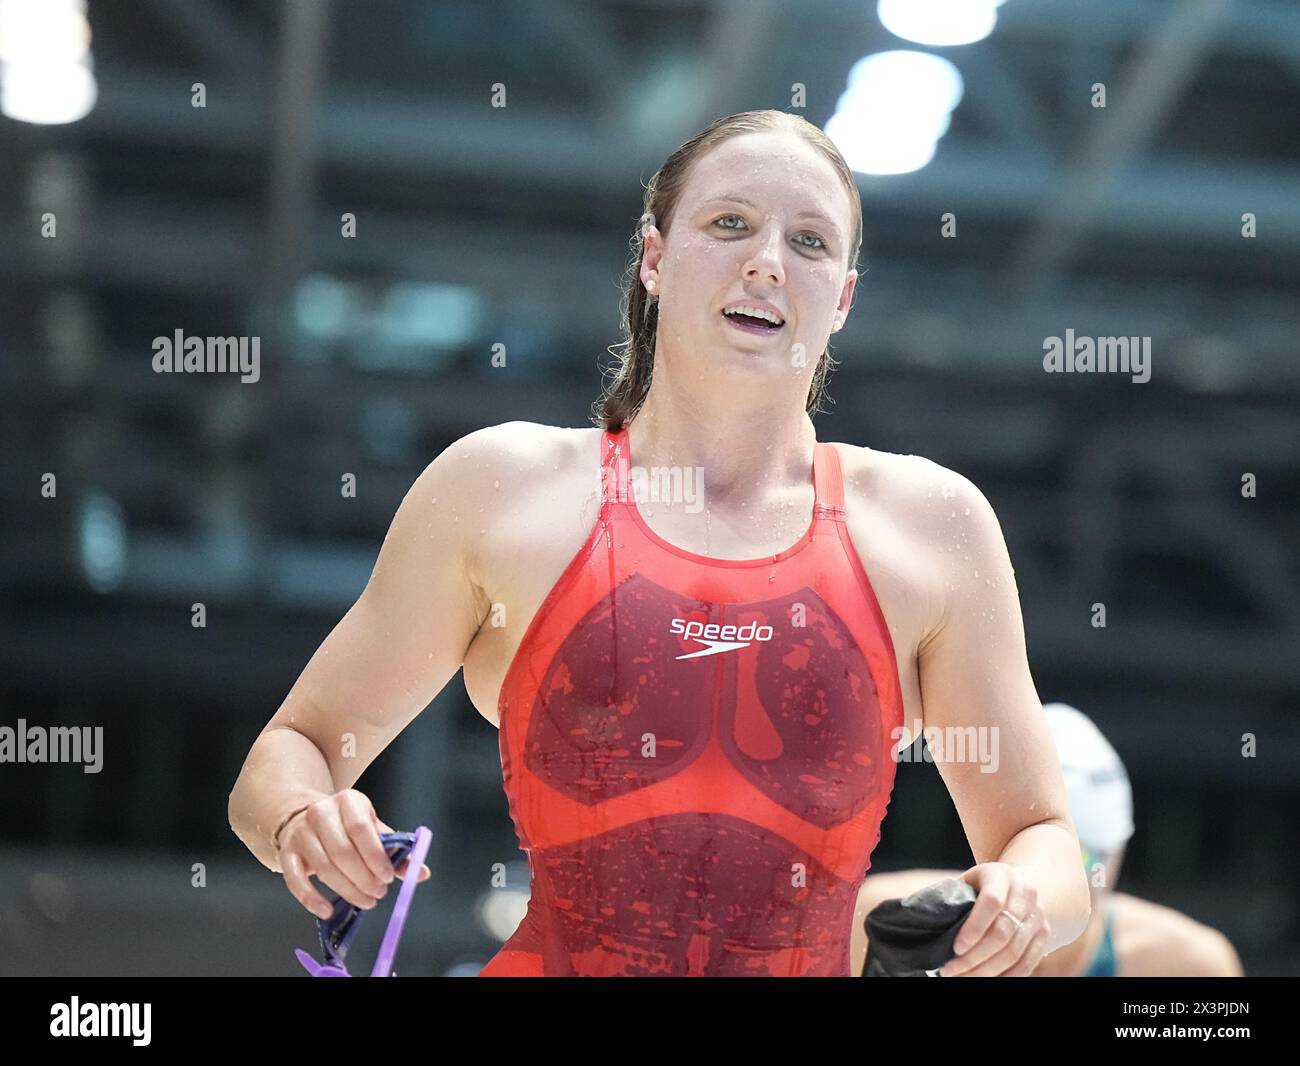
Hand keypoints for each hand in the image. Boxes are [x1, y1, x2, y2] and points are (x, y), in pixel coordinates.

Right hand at [277, 789, 430, 919]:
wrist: (307, 819)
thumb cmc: (348, 826)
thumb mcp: (373, 829)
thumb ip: (396, 850)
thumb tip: (421, 873)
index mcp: (348, 801)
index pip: (360, 828)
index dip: (375, 855)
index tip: (388, 877)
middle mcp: (320, 812)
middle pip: (341, 851)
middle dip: (363, 877)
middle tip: (378, 894)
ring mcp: (300, 833)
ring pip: (323, 867)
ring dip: (346, 889)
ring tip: (365, 900)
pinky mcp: (286, 853)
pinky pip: (295, 880)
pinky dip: (311, 899)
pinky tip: (327, 910)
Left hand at [939, 862, 1050, 976]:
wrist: (1020, 882)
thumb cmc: (983, 885)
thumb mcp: (968, 881)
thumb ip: (953, 897)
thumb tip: (923, 919)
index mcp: (1002, 875)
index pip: (991, 902)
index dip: (974, 928)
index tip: (955, 948)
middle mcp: (1025, 893)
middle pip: (1003, 933)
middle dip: (975, 957)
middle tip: (950, 970)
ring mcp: (1038, 916)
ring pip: (1014, 952)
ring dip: (987, 971)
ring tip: (963, 977)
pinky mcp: (1045, 935)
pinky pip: (1027, 964)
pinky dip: (1006, 976)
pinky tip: (986, 979)